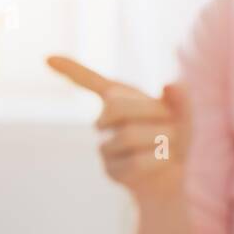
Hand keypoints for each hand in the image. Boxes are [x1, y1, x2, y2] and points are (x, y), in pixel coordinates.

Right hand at [46, 55, 191, 202]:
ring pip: (128, 136)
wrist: (177, 175)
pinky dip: (159, 159)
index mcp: (122, 100)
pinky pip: (136, 162)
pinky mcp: (111, 170)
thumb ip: (182, 99)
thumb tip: (170, 84)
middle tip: (173, 122)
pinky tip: (166, 160)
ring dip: (161, 138)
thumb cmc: (178, 138)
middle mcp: (106, 121)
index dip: (72, 69)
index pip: (93, 82)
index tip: (48, 58)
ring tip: (173, 144)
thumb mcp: (185, 115)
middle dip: (151, 111)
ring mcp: (105, 146)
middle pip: (115, 107)